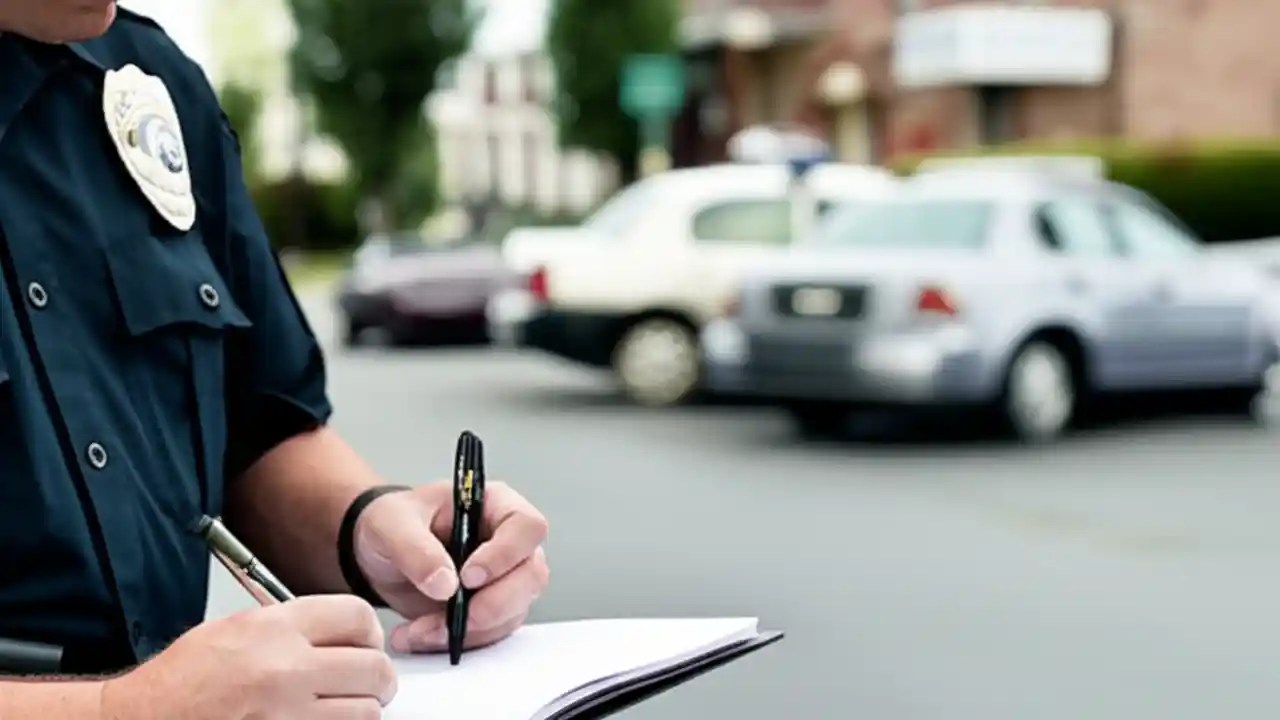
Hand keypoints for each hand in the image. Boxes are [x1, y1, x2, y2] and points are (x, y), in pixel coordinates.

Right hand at [101, 596, 395, 719]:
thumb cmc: (180, 682)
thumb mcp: (233, 629)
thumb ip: (292, 627)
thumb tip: (342, 634)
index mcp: (273, 629)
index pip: (358, 617)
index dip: (369, 632)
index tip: (366, 644)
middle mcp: (285, 669)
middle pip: (374, 667)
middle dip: (376, 677)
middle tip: (368, 682)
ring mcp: (287, 715)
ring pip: (366, 712)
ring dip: (360, 711)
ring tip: (339, 708)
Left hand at [352, 481, 549, 653]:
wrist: (377, 554)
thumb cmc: (393, 523)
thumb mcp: (392, 525)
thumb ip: (416, 550)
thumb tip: (446, 585)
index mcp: (495, 505)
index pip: (527, 527)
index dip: (506, 555)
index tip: (468, 577)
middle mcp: (508, 543)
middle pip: (530, 576)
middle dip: (494, 605)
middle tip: (453, 619)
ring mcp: (503, 580)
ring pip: (513, 612)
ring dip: (469, 631)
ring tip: (418, 631)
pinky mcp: (490, 611)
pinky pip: (489, 634)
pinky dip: (456, 642)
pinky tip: (418, 636)